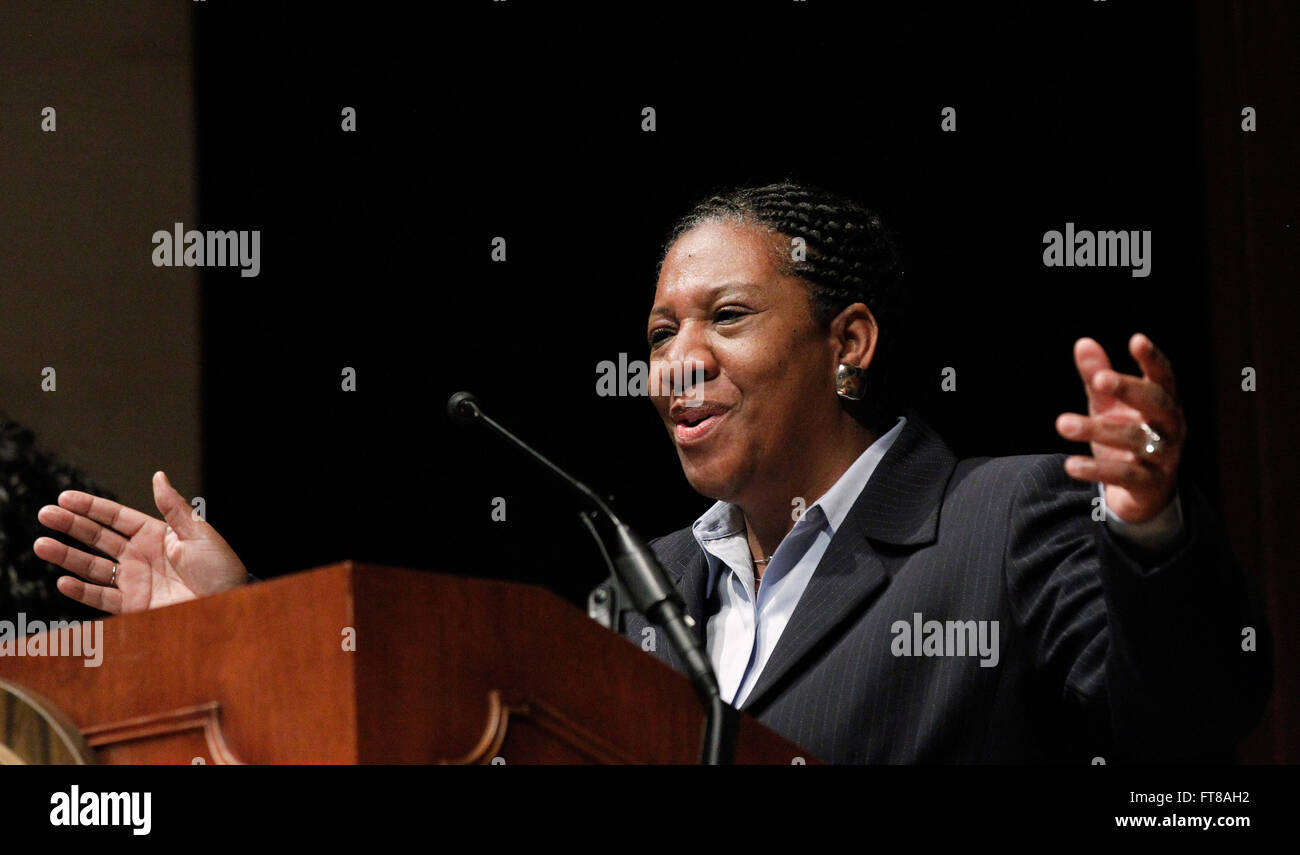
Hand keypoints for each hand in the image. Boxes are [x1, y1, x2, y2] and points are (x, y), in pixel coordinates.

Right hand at [34, 471, 248, 613]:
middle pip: (98, 537)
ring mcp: (134, 580)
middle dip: (71, 526)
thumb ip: (174, 508)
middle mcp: (140, 555)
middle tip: (45, 514)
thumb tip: (158, 476)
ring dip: (67, 556)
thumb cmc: (221, 569)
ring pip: (92, 566)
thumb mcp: (199, 533)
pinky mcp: (134, 605)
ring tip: (41, 545)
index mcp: (156, 534)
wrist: (230, 605)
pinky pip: (102, 597)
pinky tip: (63, 581)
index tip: (65, 497)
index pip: (116, 517)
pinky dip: (82, 590)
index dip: (91, 507)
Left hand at [1056, 334, 1185, 523]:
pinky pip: (1126, 475)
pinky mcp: (1151, 484)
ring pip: (1135, 439)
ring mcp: (1165, 456)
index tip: (1136, 339)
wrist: (1144, 492)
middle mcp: (1171, 426)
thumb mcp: (1110, 406)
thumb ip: (1099, 377)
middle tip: (1099, 380)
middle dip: (1129, 389)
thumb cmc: (1128, 436)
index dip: (1153, 359)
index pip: (1163, 377)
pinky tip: (1071, 464)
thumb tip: (1083, 342)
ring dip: (1097, 430)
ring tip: (1062, 423)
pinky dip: (1097, 470)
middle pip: (1157, 403)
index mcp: (1164, 402)